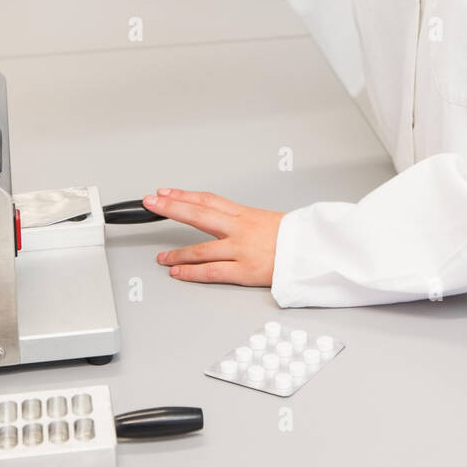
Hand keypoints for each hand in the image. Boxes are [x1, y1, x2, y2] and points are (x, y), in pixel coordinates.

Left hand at [144, 189, 284, 286]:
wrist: (315, 250)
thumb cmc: (296, 237)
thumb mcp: (268, 219)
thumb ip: (244, 221)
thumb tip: (224, 222)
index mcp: (245, 214)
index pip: (207, 200)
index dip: (183, 195)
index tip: (165, 193)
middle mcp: (240, 228)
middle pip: (198, 215)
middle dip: (171, 208)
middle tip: (151, 203)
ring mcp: (240, 249)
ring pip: (200, 248)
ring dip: (176, 253)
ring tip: (161, 258)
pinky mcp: (244, 270)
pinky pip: (212, 271)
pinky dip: (191, 272)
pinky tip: (178, 273)